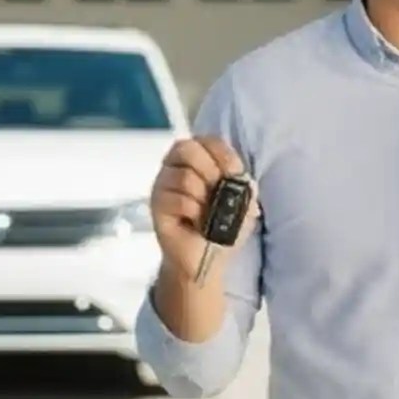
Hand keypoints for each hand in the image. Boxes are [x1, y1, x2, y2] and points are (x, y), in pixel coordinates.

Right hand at [149, 136, 260, 284]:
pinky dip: (194, 213)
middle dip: (210, 172)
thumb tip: (238, 173)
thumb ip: (243, 183)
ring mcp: (163, 184)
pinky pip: (178, 200)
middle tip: (216, 193)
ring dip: (203, 199)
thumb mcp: (242, 203)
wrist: (206, 258)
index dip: (223, 155)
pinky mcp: (155, 205)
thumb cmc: (222, 227)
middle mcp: (176, 166)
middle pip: (188, 149)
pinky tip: (196, 223)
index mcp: (198, 160)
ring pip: (184, 177)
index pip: (208, 140)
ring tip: (205, 214)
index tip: (233, 175)